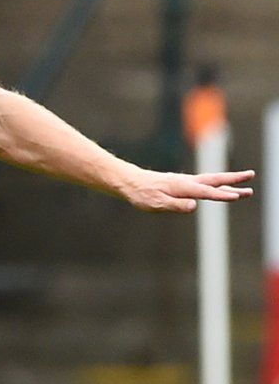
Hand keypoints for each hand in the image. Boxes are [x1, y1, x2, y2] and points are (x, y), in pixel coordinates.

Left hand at [119, 168, 253, 211]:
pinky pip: (205, 184)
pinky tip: (223, 188)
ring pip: (212, 181)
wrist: (131, 182)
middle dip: (234, 179)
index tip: (237, 196)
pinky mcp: (184, 184)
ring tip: (246, 187)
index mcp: (182, 187)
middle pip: (214, 180)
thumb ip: (176, 205)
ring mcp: (186, 182)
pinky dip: (218, 184)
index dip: (221, 195)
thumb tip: (194, 206)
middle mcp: (187, 182)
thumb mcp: (156, 204)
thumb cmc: (142, 195)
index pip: (206, 192)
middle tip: (251, 177)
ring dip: (229, 182)